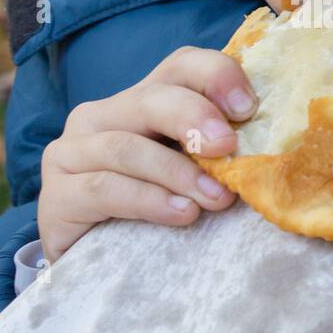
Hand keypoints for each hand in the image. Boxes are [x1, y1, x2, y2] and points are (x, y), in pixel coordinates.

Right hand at [38, 47, 257, 262]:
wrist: (95, 267)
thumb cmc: (156, 214)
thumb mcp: (192, 175)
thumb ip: (219, 154)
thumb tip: (275, 148)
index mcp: (142, 101)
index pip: (180, 65)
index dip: (216, 75)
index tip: (249, 108)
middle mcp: (102, 115)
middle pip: (151, 99)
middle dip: (194, 118)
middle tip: (229, 148)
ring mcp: (72, 152)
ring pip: (127, 147)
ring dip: (178, 172)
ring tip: (216, 198)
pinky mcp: (56, 195)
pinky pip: (104, 189)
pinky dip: (148, 200)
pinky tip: (181, 215)